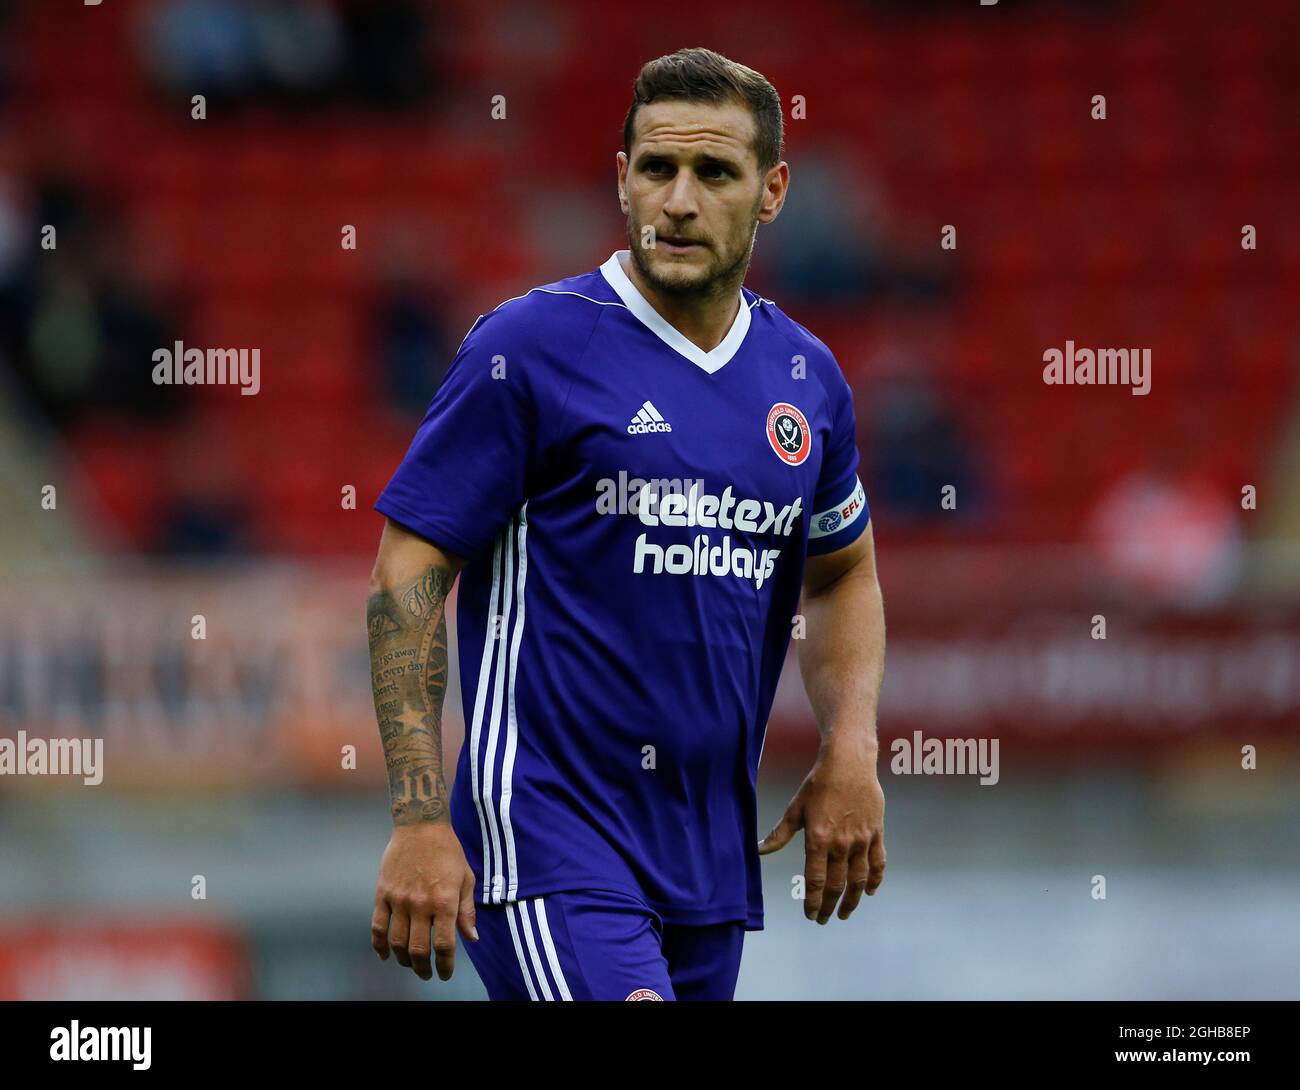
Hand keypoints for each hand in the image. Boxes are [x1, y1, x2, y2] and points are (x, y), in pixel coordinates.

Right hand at [371, 823, 477, 980]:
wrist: (420, 825)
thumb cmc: (448, 851)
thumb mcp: (466, 878)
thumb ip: (467, 910)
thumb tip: (471, 938)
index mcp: (445, 901)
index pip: (445, 945)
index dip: (445, 965)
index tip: (444, 974)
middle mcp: (421, 904)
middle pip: (418, 949)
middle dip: (423, 968)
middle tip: (426, 974)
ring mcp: (400, 900)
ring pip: (397, 942)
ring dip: (403, 960)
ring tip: (410, 964)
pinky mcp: (383, 893)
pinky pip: (378, 926)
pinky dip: (379, 945)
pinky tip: (385, 955)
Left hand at [758, 740, 885, 922]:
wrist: (849, 763)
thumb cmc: (818, 784)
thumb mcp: (795, 808)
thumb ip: (780, 834)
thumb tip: (760, 850)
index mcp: (818, 839)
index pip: (814, 880)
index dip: (812, 901)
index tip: (810, 915)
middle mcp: (841, 844)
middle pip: (836, 884)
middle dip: (829, 905)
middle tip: (824, 919)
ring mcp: (861, 840)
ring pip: (859, 879)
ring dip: (852, 900)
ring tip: (845, 913)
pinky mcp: (876, 833)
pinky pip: (878, 863)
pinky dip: (875, 880)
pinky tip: (870, 891)